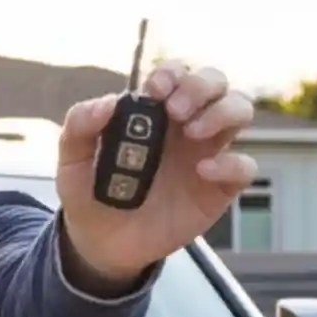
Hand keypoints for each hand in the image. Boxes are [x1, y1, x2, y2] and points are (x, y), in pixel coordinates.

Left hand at [55, 59, 257, 285]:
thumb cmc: (90, 194)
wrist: (102, 244)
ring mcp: (206, 153)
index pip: (176, 73)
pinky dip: (231, 163)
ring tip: (193, 132)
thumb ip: (79, 126)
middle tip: (176, 111)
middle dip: (201, 85)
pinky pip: (244, 166)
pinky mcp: (219, 187)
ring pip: (240, 111)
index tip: (155, 90)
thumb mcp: (72, 161)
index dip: (172, 72)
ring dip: (223, 111)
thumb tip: (108, 103)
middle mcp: (185, 126)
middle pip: (216, 82)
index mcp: (153, 112)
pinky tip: (202, 171)